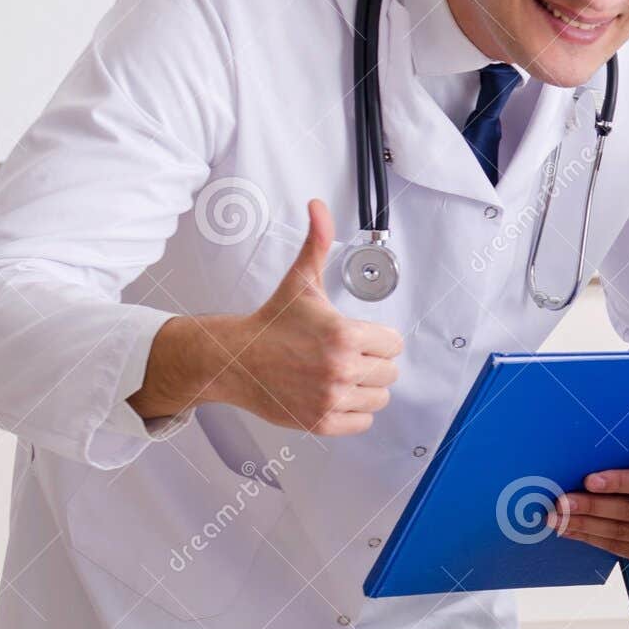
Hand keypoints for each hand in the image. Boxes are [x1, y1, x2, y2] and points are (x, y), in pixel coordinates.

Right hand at [219, 199, 402, 434]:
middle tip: (345, 354)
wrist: (234, 360)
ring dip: (365, 388)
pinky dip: (352, 412)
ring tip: (339, 374)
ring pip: (379, 398)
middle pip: (390, 372)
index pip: (394, 344)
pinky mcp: (322, 422)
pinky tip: (333, 394)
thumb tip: (318, 207)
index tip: (357, 336)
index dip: (377, 338)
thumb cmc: (271, 323)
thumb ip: (318, 242)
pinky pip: (362, 422)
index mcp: (343, 334)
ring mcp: (331, 398)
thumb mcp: (301, 281)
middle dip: (372, 362)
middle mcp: (340, 369)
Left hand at [552, 450, 628, 564]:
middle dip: (591, 507)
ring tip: (559, 518)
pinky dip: (592, 539)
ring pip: (621, 533)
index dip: (618, 482)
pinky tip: (573, 530)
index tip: (588, 480)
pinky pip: (620, 549)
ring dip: (584, 526)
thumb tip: (586, 460)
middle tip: (562, 502)